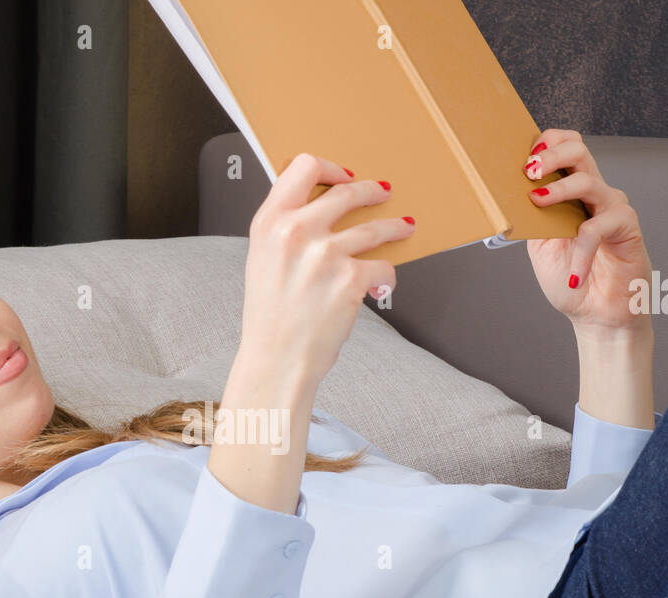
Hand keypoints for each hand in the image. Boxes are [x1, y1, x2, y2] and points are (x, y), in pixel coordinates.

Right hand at [239, 153, 415, 386]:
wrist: (276, 359)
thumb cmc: (270, 317)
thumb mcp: (263, 260)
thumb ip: (284, 230)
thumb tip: (318, 209)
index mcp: (269, 223)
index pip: (302, 168)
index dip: (330, 168)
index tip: (344, 176)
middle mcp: (296, 232)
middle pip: (346, 192)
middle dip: (371, 191)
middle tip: (383, 192)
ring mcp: (325, 254)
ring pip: (374, 227)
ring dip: (394, 227)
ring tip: (404, 228)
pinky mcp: (350, 279)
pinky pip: (383, 268)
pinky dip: (386, 278)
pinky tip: (381, 287)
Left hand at [522, 129, 652, 338]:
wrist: (596, 314)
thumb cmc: (570, 279)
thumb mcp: (540, 245)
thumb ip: (532, 219)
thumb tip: (509, 197)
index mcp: (571, 192)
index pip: (566, 148)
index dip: (548, 143)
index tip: (525, 158)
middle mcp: (593, 193)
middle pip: (579, 151)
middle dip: (551, 155)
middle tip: (529, 170)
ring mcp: (611, 207)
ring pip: (588, 181)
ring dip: (558, 189)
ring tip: (537, 201)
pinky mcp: (627, 226)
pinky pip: (599, 227)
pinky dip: (582, 250)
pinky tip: (575, 274)